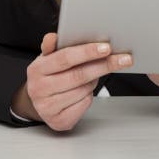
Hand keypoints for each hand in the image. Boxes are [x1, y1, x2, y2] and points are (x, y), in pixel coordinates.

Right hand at [12, 32, 132, 130]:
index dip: (87, 52)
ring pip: (83, 90)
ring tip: (94, 74)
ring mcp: (48, 107)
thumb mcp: (47, 58)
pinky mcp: (59, 121)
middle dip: (103, 65)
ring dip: (94, 81)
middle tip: (122, 59)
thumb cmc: (48, 76)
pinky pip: (84, 104)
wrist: (40, 103)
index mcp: (36, 69)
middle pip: (78, 75)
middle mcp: (39, 89)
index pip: (65, 58)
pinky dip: (89, 95)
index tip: (106, 47)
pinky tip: (85, 90)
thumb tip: (53, 37)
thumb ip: (52, 46)